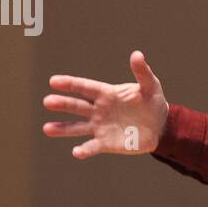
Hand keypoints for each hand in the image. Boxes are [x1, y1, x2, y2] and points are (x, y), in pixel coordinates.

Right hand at [42, 50, 169, 158]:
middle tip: (48, 102)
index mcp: (106, 93)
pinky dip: (84, 150)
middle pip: (77, 106)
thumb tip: (137, 54)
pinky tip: (76, 152)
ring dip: (63, 128)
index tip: (53, 81)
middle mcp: (99, 110)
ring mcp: (100, 127)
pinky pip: (92, 147)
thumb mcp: (150, 85)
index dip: (70, 84)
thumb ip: (142, 72)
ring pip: (78, 128)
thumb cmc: (152, 102)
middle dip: (63, 104)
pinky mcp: (106, 143)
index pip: (85, 87)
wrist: (160, 126)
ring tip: (47, 129)